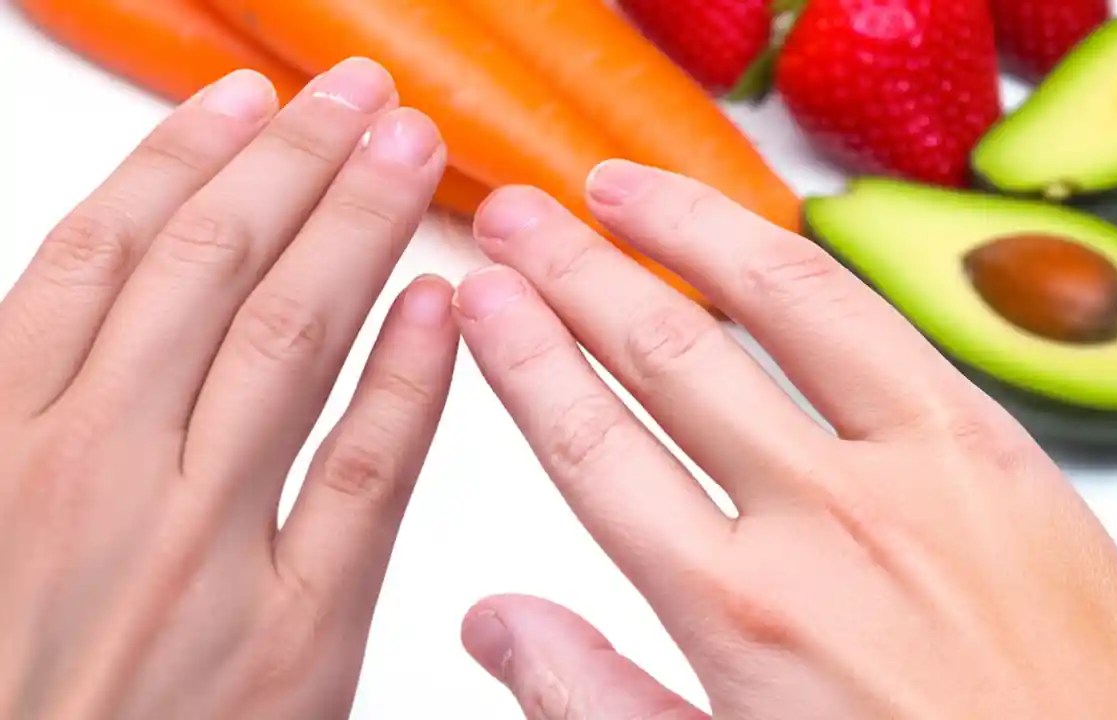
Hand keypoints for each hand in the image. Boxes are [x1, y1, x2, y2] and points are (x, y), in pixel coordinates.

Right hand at [0, 59, 457, 717]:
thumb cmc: (25, 682)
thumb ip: (32, 406)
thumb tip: (89, 299)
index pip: (98, 260)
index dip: (176, 163)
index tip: (242, 99)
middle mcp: (91, 481)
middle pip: (204, 273)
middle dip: (289, 165)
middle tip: (357, 97)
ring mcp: (195, 555)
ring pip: (284, 344)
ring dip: (354, 230)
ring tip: (406, 151)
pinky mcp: (294, 637)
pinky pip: (363, 478)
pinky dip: (406, 381)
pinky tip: (442, 306)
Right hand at [454, 163, 1116, 718]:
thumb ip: (601, 700)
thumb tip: (498, 624)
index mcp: (749, 615)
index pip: (597, 446)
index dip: (525, 359)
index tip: (483, 297)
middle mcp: (832, 520)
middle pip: (668, 354)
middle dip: (575, 271)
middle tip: (521, 216)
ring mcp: (928, 469)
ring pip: (782, 303)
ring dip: (687, 229)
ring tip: (620, 187)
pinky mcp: (1009, 450)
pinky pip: (889, 322)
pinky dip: (814, 267)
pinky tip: (770, 241)